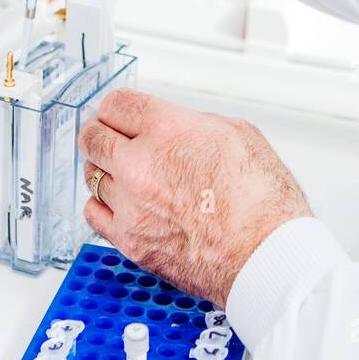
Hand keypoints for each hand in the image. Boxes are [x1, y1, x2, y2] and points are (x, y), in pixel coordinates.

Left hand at [79, 89, 311, 306]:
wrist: (266, 255)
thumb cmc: (263, 201)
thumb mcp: (237, 133)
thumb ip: (193, 123)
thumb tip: (178, 127)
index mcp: (166, 130)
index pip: (115, 104)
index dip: (118, 108)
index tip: (119, 114)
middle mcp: (140, 165)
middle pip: (92, 137)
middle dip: (101, 133)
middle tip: (109, 136)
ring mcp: (130, 205)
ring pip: (91, 175)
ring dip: (106, 170)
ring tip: (124, 173)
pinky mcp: (129, 240)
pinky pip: (93, 213)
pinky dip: (103, 204)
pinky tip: (119, 202)